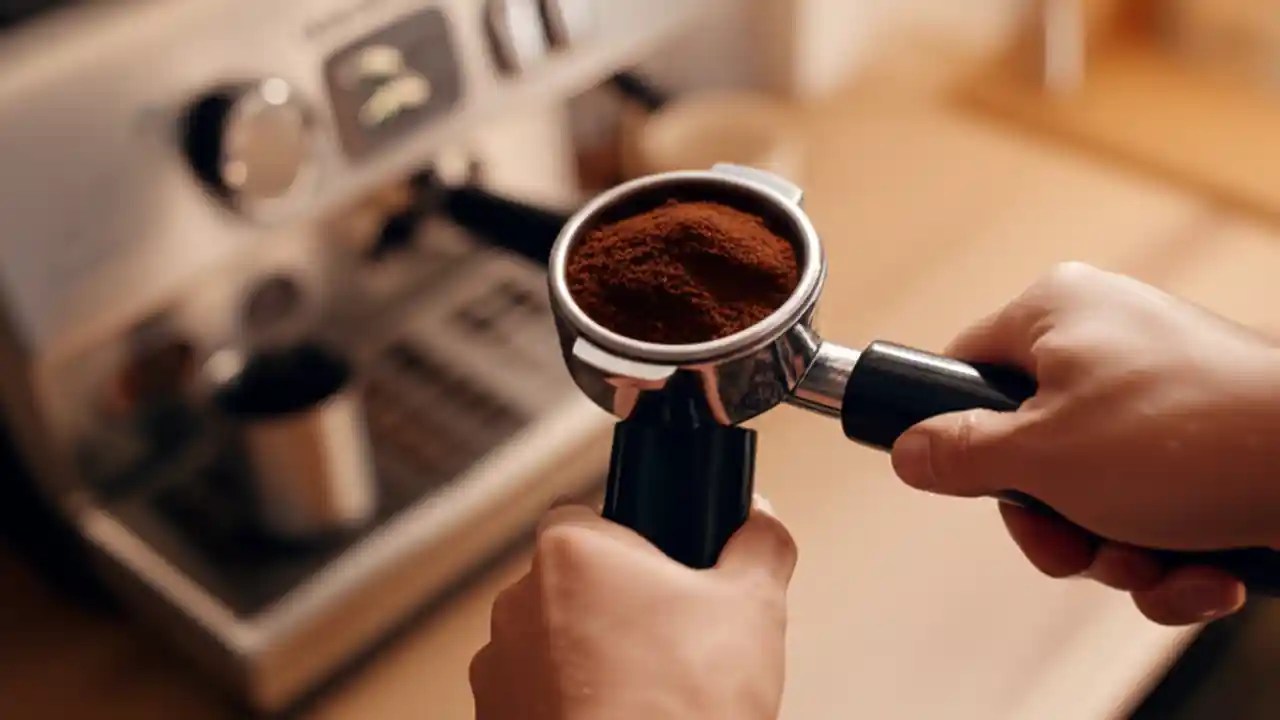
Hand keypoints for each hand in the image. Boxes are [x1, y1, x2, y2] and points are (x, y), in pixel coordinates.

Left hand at [470, 498, 796, 719]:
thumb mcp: (754, 607)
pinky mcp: (493, 719)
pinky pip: (537, 697)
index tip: (670, 576)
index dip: (637, 545)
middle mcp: (517, 602)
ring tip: (650, 694)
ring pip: (555, 643)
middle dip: (618, 607)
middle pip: (575, 583)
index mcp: (570, 552)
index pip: (592, 516)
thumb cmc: (684, 706)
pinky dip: (571, 706)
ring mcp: (497, 667)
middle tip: (674, 642)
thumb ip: (760, 544)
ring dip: (591, 660)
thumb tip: (759, 522)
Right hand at [890, 262, 1279, 624]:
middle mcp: (1108, 343)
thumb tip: (906, 452)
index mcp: (1058, 313)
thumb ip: (959, 454)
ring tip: (1152, 563)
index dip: (962, 436)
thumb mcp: (1041, 455)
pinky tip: (1202, 572)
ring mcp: (1162, 394)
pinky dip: (1170, 553)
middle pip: (1029, 449)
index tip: (979, 485)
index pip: (968, 368)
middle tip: (1073, 548)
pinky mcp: (1208, 443)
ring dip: (1114, 551)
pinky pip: (1153, 504)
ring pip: (1093, 491)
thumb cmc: (1192, 437)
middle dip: (1054, 523)